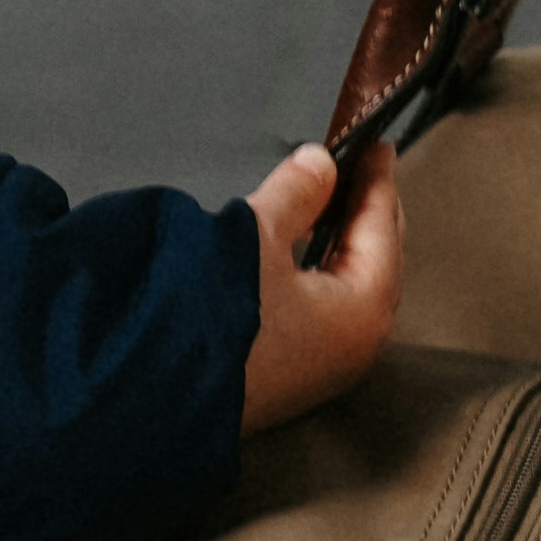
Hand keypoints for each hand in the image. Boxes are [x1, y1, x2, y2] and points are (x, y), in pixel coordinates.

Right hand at [240, 138, 403, 436]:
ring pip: (348, 286)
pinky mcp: (294, 376)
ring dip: (341, 243)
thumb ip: (295, 192)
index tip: (376, 143)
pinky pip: (323, 310)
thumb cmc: (216, 318)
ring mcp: (326, 366)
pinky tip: (299, 251)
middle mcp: (358, 343)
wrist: (157, 397)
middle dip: (366, 211)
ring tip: (326, 200)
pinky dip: (319, 272)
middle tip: (356, 167)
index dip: (377, 179)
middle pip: (376, 259)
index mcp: (365, 308)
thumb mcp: (256, 235)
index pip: (383, 226)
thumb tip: (319, 162)